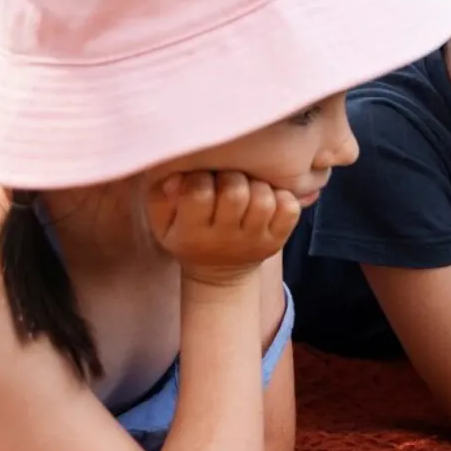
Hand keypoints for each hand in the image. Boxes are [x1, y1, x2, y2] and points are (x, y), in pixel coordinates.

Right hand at [147, 170, 300, 287]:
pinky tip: (268, 198)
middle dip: (231, 177)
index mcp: (192, 232)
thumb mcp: (163, 223)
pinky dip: (283, 197)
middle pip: (235, 192)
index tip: (200, 177)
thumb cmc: (189, 235)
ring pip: (263, 198)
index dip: (199, 177)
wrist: (219, 273)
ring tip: (247, 187)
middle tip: (226, 179)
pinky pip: (289, 209)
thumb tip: (176, 178)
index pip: (198, 192)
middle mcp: (225, 238)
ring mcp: (255, 240)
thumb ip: (161, 197)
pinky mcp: (278, 240)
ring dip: (256, 185)